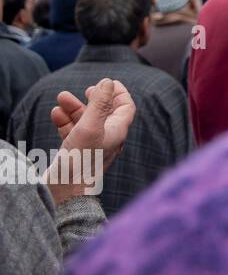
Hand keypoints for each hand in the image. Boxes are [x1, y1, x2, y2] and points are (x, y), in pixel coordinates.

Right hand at [42, 79, 136, 205]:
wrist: (64, 193)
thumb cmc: (80, 161)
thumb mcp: (90, 127)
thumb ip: (99, 104)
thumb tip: (108, 82)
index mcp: (117, 133)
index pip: (126, 108)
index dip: (119, 93)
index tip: (108, 81)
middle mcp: (108, 140)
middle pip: (105, 113)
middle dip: (93, 99)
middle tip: (86, 89)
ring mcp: (92, 148)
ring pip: (85, 122)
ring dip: (74, 108)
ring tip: (60, 98)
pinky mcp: (76, 155)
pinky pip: (72, 133)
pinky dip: (65, 122)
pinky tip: (55, 114)